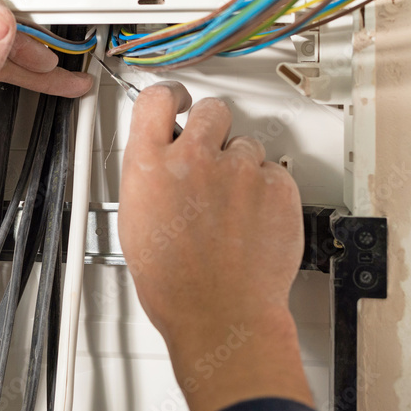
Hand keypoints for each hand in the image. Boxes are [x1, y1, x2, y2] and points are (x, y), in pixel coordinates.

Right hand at [118, 82, 312, 410]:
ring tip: (233, 206)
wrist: (221, 315)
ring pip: (246, 143)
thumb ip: (149, 177)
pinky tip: (253, 218)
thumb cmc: (174, 283)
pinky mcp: (276, 185)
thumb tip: (158, 163)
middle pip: (211, 109)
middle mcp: (195, 156)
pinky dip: (267, 189)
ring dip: (241, 166)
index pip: (158, 99)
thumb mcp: (134, 221)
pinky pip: (274, 171)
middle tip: (212, 157)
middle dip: (212, 128)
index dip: (171, 95)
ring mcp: (239, 168)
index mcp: (151, 164)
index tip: (179, 99)